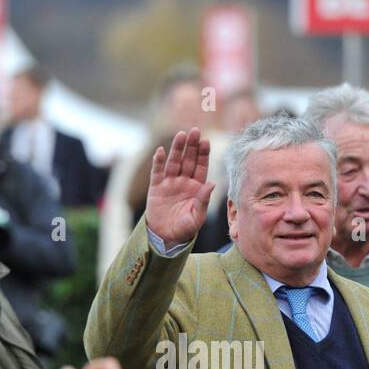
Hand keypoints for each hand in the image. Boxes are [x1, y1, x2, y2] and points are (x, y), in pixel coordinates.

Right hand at [145, 127, 214, 245]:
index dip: (203, 154)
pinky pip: (157, 172)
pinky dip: (158, 161)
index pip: (201, 167)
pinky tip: (160, 151)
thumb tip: (212, 183)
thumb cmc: (185, 228)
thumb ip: (203, 200)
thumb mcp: (197, 217)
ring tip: (181, 135)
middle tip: (195, 131)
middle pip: (188, 160)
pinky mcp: (156, 187)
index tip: (206, 141)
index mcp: (197, 187)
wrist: (166, 237)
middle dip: (192, 146)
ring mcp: (170, 182)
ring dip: (177, 148)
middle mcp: (184, 181)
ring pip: (174, 162)